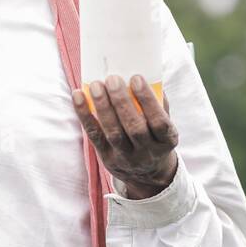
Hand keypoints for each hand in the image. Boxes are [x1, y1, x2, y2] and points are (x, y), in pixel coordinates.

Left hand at [75, 74, 178, 198]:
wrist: (148, 174)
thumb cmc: (155, 137)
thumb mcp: (164, 125)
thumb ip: (158, 104)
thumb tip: (147, 73)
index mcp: (167, 141)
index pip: (160, 122)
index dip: (148, 101)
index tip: (136, 78)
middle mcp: (148, 153)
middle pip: (135, 128)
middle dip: (122, 102)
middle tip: (112, 79)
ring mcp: (126, 158)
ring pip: (113, 133)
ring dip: (103, 107)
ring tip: (97, 86)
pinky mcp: (107, 158)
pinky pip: (94, 136)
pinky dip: (85, 115)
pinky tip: (78, 96)